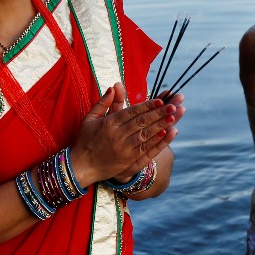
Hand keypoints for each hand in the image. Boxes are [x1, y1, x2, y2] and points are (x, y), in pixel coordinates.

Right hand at [69, 83, 185, 184]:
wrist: (81, 167)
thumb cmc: (85, 140)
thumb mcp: (90, 119)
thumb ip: (103, 103)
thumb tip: (114, 86)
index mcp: (108, 123)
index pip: (131, 112)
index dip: (146, 106)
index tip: (160, 100)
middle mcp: (117, 136)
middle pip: (141, 122)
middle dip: (158, 113)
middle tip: (173, 106)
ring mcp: (124, 149)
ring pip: (146, 135)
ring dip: (161, 126)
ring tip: (174, 117)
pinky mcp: (128, 161)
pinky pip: (146, 150)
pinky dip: (158, 142)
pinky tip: (168, 133)